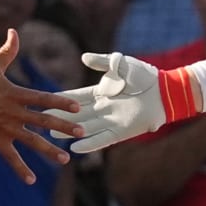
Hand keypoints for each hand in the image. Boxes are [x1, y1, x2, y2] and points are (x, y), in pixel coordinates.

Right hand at [0, 29, 81, 182]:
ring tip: (65, 159)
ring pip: (32, 142)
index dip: (60, 102)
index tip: (77, 107)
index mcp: (16, 94)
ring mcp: (6, 129)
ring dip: (49, 151)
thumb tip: (13, 30)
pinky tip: (32, 180)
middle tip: (81, 132)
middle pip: (43, 121)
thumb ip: (7, 50)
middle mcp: (14, 113)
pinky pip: (11, 158)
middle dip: (64, 127)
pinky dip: (21, 169)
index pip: (43, 98)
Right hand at [49, 52, 167, 152]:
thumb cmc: (144, 75)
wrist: (164, 90)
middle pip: (77, 115)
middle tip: (41, 121)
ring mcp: (111, 120)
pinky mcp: (121, 131)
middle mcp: (103, 108)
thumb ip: (102, 62)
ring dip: (70, 132)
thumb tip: (83, 58)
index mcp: (101, 92)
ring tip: (52, 136)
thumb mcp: (120, 64)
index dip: (62, 100)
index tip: (45, 101)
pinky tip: (75, 147)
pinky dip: (89, 143)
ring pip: (86, 128)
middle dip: (60, 118)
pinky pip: (102, 139)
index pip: (77, 97)